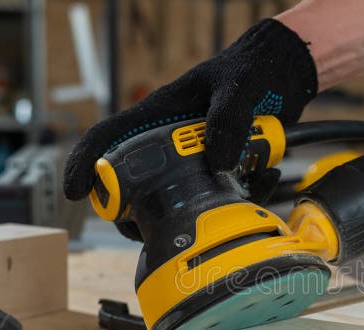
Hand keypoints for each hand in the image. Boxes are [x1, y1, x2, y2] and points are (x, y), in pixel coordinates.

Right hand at [63, 18, 317, 202]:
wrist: (287, 70)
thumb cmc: (254, 68)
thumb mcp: (239, 86)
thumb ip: (228, 118)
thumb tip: (216, 164)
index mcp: (161, 115)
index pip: (110, 137)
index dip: (86, 163)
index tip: (76, 191)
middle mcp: (172, 141)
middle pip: (134, 184)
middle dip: (139, 212)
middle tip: (157, 227)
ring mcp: (196, 159)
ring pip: (178, 200)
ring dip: (198, 215)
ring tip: (227, 206)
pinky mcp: (224, 170)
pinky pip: (223, 197)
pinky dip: (245, 198)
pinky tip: (269, 179)